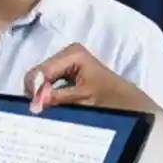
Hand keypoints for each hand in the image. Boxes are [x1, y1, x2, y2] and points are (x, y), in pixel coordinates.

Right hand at [24, 42, 157, 113]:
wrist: (127, 102)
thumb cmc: (110, 97)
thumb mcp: (83, 98)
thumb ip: (59, 98)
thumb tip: (35, 103)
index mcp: (72, 54)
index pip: (43, 71)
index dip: (36, 89)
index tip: (36, 108)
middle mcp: (66, 53)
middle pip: (39, 72)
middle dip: (37, 91)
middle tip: (40, 110)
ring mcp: (65, 60)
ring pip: (40, 77)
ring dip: (41, 93)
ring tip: (45, 108)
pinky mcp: (64, 70)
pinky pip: (47, 81)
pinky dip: (46, 93)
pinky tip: (49, 103)